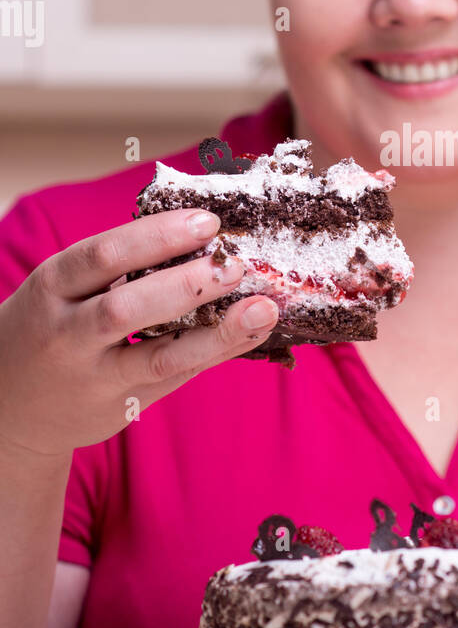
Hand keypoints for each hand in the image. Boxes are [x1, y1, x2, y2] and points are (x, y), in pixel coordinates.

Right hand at [0, 209, 278, 456]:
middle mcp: (68, 335)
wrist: (8, 404)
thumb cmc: (51, 325)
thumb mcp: (62, 288)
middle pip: (128, 307)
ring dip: (217, 332)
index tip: (208, 221)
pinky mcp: (121, 406)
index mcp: (52, 288)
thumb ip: (115, 268)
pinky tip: (251, 333)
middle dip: (188, 285)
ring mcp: (94, 377)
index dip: (158, 236)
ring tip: (263, 308)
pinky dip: (216, 353)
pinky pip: (175, 378)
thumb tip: (200, 230)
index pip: (103, 256)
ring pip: (159, 356)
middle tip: (236, 264)